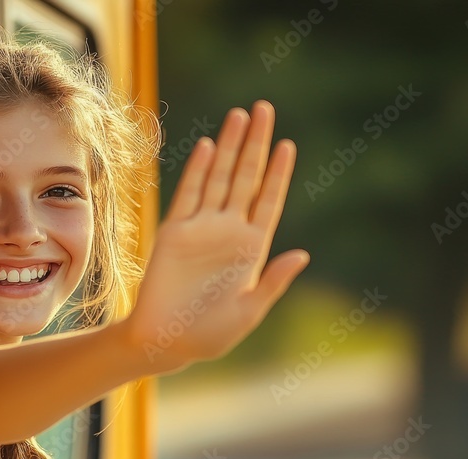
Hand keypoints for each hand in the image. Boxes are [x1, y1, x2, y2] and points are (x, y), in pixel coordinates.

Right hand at [127, 100, 308, 371]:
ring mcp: (201, 228)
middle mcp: (228, 231)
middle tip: (264, 109)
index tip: (287, 144)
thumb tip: (302, 254)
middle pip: (246, 178)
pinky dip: (198, 170)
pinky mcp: (174, 231)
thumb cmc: (210, 335)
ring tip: (239, 115)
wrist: (165, 340)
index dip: (278, 173)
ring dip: (229, 147)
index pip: (269, 201)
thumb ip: (273, 282)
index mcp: (252, 249)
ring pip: (218, 178)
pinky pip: (188, 194)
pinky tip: (208, 146)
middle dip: (255, 145)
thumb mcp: (249, 312)